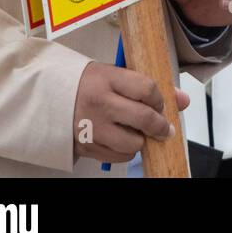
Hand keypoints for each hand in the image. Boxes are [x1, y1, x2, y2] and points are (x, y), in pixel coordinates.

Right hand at [72, 62, 191, 162]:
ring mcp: (91, 128)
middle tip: (165, 128)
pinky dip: (126, 151)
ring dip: (141, 140)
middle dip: (161, 125)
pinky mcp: (86, 147)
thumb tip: (184, 100)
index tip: (161, 102)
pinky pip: (119, 157)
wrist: (48, 99)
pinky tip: (122, 139)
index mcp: (107, 79)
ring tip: (137, 132)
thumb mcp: (116, 75)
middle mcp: (99, 104)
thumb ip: (149, 87)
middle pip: (144, 118)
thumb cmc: (88, 85)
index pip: (147, 89)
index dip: (160, 98)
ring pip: (133, 143)